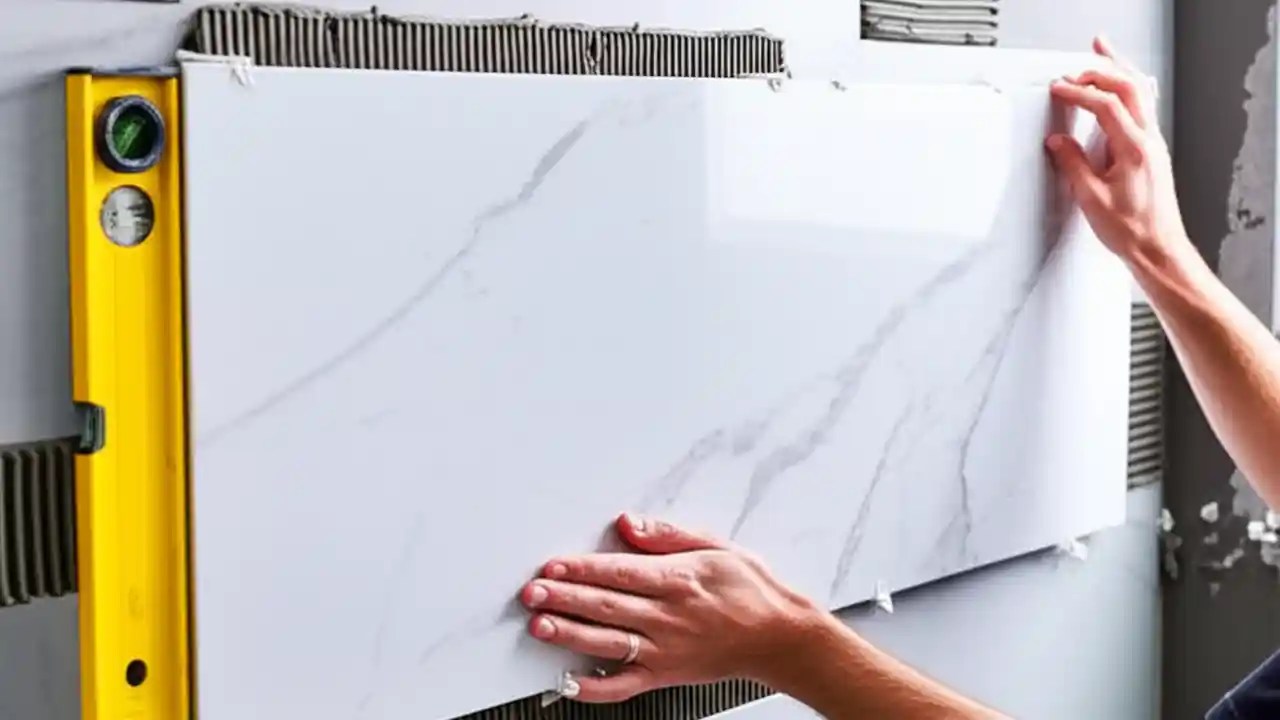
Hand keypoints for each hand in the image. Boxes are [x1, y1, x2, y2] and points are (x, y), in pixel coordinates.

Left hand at [519, 514, 822, 701]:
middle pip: (608, 606)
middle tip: (533, 591)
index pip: (621, 572)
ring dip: (570, 634)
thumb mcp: (715, 546)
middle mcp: (669, 617)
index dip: (583, 568)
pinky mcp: (665, 675)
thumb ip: (666, 535)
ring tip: (540, 626)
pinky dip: (593, 687)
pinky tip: (567, 681)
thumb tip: (628, 523)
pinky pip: (624, 686)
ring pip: (609, 643)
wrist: (781, 638)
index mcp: (679, 580)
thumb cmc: (750, 590)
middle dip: (565, 597)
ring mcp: (665, 650)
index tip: (554, 564)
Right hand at [1045, 36, 1189, 263]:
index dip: (1079, 92)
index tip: (1059, 88)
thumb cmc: (1130, 230)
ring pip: (1141, 93)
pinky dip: (1128, 91)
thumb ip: (1073, 164)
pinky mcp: (1152, 151)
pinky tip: (1119, 91)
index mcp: (1134, 150)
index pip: (1106, 105)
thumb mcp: (1090, 198)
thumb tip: (1058, 143)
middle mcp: (1149, 142)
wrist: (1158, 248)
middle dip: (1101, 71)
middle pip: (1129, 88)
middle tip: (1076, 69)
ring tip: (1102, 58)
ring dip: (1119, 73)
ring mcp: (1154, 144)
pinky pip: (1143, 108)